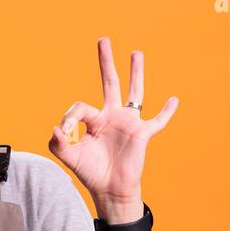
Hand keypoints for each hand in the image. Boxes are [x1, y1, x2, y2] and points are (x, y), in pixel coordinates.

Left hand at [49, 37, 177, 217]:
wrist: (110, 190)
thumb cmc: (91, 173)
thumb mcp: (69, 158)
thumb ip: (58, 144)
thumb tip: (55, 128)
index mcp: (93, 120)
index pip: (80, 108)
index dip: (69, 118)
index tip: (64, 132)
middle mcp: (111, 116)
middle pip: (110, 82)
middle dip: (106, 62)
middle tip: (103, 40)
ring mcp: (128, 122)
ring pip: (134, 92)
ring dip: (136, 73)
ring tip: (136, 53)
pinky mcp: (142, 133)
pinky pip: (157, 121)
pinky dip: (166, 112)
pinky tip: (173, 100)